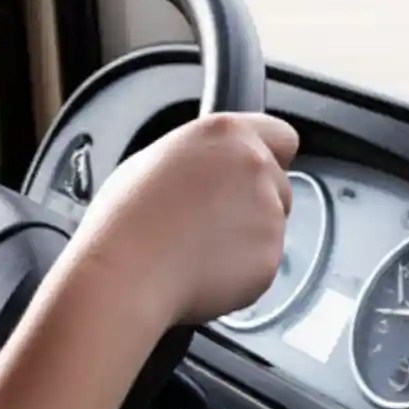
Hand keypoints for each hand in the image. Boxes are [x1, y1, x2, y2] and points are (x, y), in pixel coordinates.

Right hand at [67, 113, 298, 325]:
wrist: (126, 274)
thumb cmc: (126, 219)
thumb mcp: (152, 160)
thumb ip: (199, 156)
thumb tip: (206, 167)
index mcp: (226, 134)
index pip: (281, 135)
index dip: (270, 156)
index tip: (256, 172)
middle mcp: (255, 166)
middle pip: (279, 184)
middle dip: (253, 202)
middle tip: (211, 219)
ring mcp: (268, 212)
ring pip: (272, 225)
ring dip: (247, 236)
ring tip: (198, 247)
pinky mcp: (271, 256)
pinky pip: (264, 262)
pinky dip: (243, 270)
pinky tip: (205, 268)